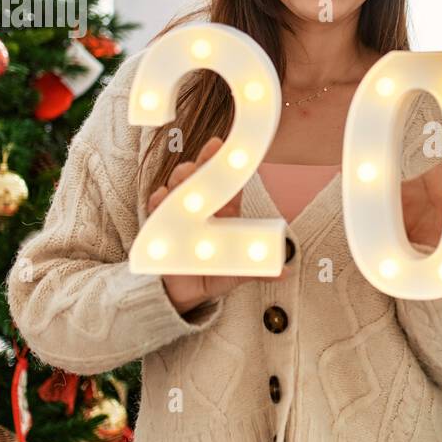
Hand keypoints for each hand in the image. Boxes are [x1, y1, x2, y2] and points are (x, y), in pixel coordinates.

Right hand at [147, 136, 282, 314]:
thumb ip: (258, 270)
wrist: (186, 294)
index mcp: (226, 211)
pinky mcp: (159, 224)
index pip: (230, 184)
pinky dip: (158, 200)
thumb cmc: (216, 274)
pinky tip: (161, 197)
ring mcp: (179, 212)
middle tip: (212, 148)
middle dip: (206, 160)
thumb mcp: (237, 273)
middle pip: (203, 177)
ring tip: (187, 172)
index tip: (235, 149)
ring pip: (179, 186)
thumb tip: (285, 272)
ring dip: (182, 176)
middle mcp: (203, 207)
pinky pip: (156, 208)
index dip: (231, 166)